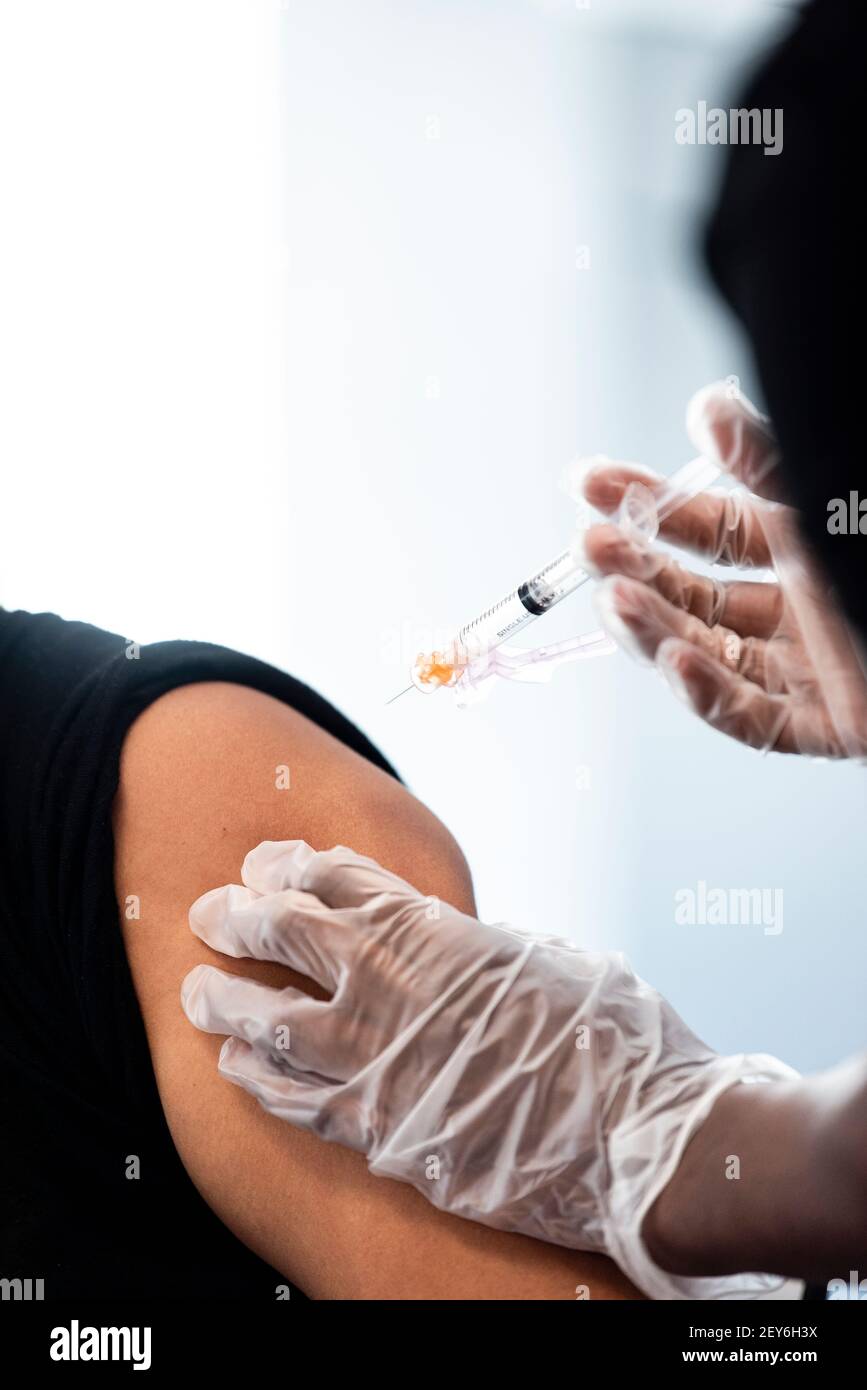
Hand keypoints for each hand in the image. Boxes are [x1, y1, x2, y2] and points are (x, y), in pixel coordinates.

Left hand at [181, 838, 794, 1298]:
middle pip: (284, 929)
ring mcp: (373, 1056)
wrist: (631, 1129)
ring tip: (198, 993)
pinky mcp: (374, 1128)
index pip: (339, 877)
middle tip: (211, 911)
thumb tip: (455, 942)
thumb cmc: (606, 1035)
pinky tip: (236, 1068)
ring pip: (264, 1017)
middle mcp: (388, 981)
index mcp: (433, 928)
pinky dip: (256, 1079)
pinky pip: (290, 1099)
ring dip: (223, 1000)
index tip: (266, 862)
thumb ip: (476, 947)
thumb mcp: (539, 958)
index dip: (291, 865)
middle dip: (237, 914)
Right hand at [579, 382, 866, 756]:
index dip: (644, 505)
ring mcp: (807, 667)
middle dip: (637, 569)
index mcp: (800, 545)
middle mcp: (795, 606)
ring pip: (708, 656)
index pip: (703, 529)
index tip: (587, 483)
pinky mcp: (826, 724)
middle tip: (590, 546)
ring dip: (655, 631)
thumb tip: (704, 406)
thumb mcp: (831, 489)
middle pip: (693, 594)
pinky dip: (710, 697)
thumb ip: (768, 455)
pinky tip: (679, 661)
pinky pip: (754, 719)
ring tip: (615, 599)